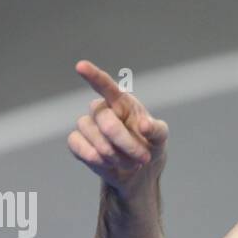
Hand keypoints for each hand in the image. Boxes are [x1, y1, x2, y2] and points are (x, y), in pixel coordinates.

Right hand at [67, 60, 168, 192]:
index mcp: (120, 101)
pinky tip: (109, 164)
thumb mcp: (160, 138)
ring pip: (95, 138)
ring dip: (116, 156)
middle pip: (106, 122)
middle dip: (126, 144)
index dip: (93, 75)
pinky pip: (79, 148)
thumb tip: (144, 125)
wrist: (138, 171)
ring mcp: (87, 125)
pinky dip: (98, 160)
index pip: (106, 85)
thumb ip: (156, 130)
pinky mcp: (77, 141)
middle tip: (143, 158)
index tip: (81, 66)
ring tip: (131, 163)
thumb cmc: (149, 145)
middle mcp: (101, 109)